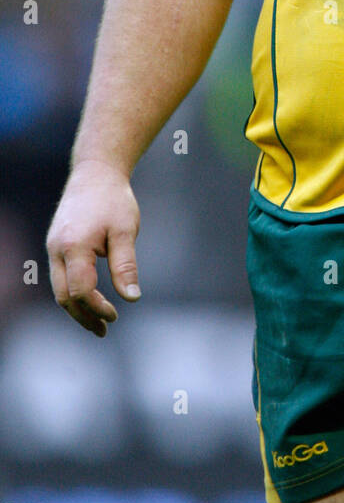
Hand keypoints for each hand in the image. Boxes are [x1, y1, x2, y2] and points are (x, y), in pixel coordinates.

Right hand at [46, 163, 140, 336]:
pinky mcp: (56, 245)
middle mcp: (57, 250)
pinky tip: (90, 299)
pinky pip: (60, 277)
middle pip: (63, 296)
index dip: (97, 308)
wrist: (95, 172)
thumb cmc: (114, 200)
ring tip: (99, 322)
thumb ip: (125, 265)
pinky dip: (73, 292)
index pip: (80, 290)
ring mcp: (53, 248)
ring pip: (59, 289)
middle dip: (83, 316)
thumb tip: (132, 297)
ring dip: (77, 308)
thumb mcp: (125, 231)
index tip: (116, 315)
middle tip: (104, 330)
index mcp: (73, 246)